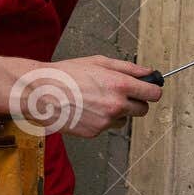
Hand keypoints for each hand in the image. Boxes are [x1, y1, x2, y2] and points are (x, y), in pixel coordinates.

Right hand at [13, 55, 161, 138]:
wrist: (40, 93)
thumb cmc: (67, 74)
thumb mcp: (99, 62)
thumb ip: (128, 68)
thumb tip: (148, 72)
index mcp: (120, 85)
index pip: (153, 94)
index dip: (152, 90)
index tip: (149, 89)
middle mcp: (116, 105)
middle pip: (143, 110)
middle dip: (137, 103)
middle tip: (122, 94)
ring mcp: (106, 121)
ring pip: (125, 120)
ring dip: (118, 112)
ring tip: (97, 100)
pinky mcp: (95, 132)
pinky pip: (107, 126)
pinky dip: (102, 120)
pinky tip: (86, 109)